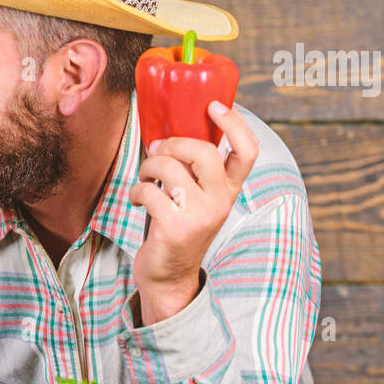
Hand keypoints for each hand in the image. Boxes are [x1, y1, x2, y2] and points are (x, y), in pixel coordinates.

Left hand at [128, 101, 257, 322]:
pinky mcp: (175, 228)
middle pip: (203, 152)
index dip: (234, 124)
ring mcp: (199, 215)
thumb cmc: (176, 228)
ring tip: (144, 178)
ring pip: (170, 168)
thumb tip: (166, 134)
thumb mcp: (194, 198)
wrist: (168, 278)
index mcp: (229, 190)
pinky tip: (137, 199)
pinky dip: (136, 190)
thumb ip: (192, 171)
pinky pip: (149, 191)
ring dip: (148, 166)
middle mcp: (220, 202)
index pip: (247, 152)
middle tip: (157, 151)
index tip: (214, 105)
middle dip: (172, 143)